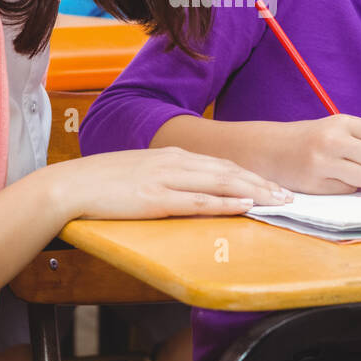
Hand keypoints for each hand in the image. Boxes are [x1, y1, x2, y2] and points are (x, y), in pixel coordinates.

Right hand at [41, 147, 291, 220]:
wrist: (71, 184)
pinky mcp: (156, 198)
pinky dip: (225, 202)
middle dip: (263, 182)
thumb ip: (168, 176)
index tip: (274, 185)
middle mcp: (174, 163)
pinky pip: (198, 201)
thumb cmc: (103, 182)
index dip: (252, 174)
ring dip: (253, 191)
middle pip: (229, 171)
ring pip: (220, 184)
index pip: (222, 164)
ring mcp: (166, 180)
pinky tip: (244, 205)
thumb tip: (190, 187)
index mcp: (172, 155)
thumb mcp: (141, 172)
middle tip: (289, 195)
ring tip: (278, 200)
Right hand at [271, 114, 360, 193]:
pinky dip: (347, 187)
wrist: (270, 149)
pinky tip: (333, 179)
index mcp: (340, 122)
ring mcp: (322, 164)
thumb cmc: (310, 139)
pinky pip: (349, 191)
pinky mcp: (315, 184)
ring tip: (351, 175)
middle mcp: (332, 140)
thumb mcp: (334, 126)